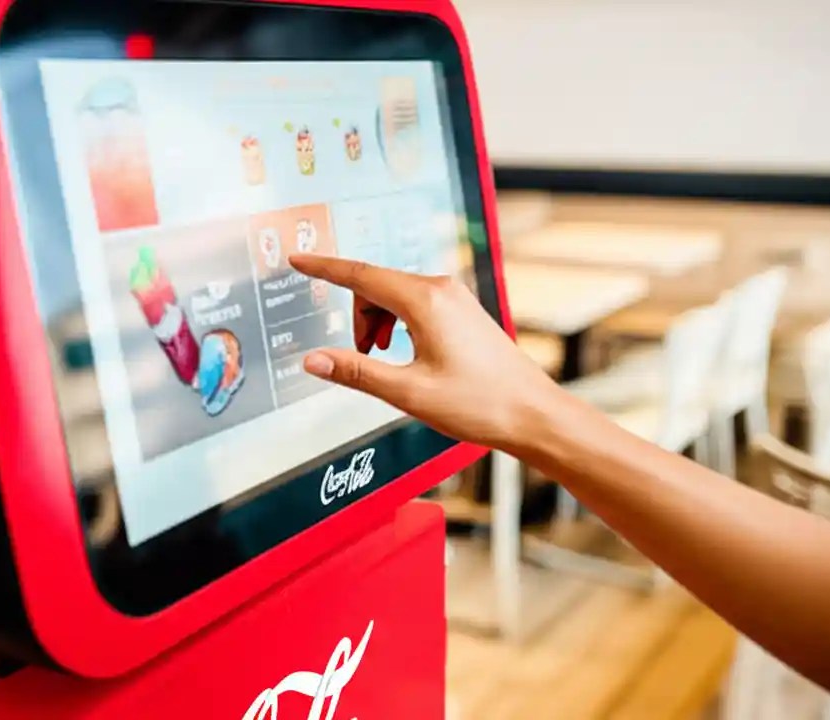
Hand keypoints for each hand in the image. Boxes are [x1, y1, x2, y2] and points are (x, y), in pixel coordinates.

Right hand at [289, 254, 555, 451]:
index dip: (323, 268)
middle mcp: (440, 289)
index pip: (359, 275)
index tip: (297, 260)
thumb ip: (357, 372)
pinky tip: (406, 355)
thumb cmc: (479, 403)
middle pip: (375, 286)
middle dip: (358, 319)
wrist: (531, 412)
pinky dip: (397, 324)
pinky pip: (414, 304)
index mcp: (424, 301)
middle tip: (364, 360)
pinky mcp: (461, 310)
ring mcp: (454, 297)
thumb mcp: (408, 392)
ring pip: (393, 296)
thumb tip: (313, 360)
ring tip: (386, 362)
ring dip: (377, 324)